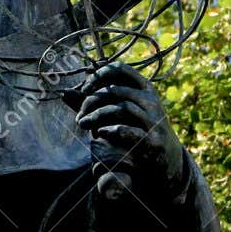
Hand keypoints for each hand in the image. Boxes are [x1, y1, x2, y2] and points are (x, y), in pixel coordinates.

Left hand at [75, 64, 186, 201]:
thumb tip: (64, 92)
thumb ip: (94, 103)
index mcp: (144, 89)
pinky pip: (128, 131)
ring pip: (121, 108)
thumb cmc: (138, 131)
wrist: (166, 161)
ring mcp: (153, 121)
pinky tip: (100, 134)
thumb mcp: (120, 113)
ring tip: (82, 124)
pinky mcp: (152, 141)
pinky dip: (110, 130)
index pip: (120, 69)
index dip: (99, 75)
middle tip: (79, 116)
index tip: (84, 89)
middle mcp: (151, 101)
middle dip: (91, 101)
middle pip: (115, 91)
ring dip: (96, 116)